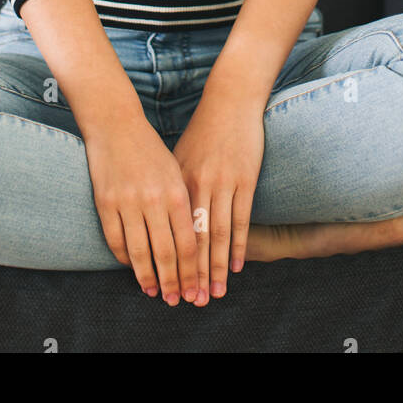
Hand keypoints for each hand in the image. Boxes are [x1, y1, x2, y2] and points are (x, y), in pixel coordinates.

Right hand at [84, 117, 199, 304]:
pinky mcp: (105, 202)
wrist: (116, 124)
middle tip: (178, 301)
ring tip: (154, 292)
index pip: (188, 244)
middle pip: (166, 253)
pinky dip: (124, 258)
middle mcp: (154, 200)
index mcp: (176, 192)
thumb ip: (184, 206)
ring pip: (139, 252)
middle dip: (174, 282)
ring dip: (148, 277)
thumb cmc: (151, 150)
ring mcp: (127, 202)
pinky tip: (132, 267)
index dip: (192, 272)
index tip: (195, 290)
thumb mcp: (176, 172)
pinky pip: (115, 240)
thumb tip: (192, 244)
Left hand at [171, 92, 264, 304]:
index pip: (171, 230)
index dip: (169, 261)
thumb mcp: (179, 158)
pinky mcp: (244, 179)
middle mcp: (197, 185)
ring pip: (217, 234)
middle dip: (191, 273)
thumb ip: (172, 188)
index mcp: (177, 181)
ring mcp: (222, 182)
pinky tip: (234, 267)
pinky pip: (240, 219)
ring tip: (214, 293)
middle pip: (193, 238)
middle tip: (191, 301)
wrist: (230, 101)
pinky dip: (237, 246)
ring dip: (215, 268)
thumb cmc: (203, 131)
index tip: (166, 286)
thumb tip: (158, 219)